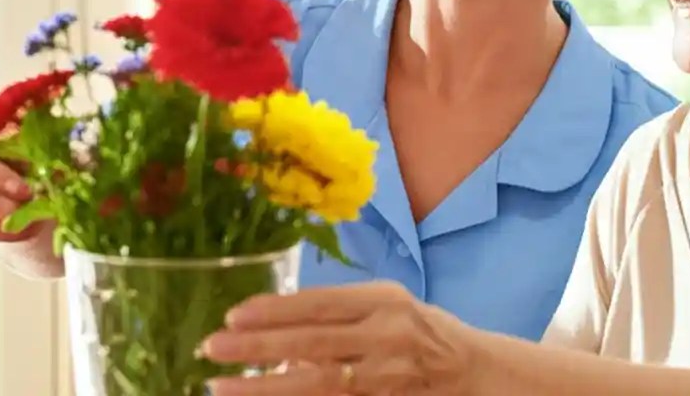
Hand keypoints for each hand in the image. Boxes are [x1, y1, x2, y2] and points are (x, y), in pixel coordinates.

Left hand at [202, 281, 479, 395]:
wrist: (476, 373)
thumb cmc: (422, 331)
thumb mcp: (387, 304)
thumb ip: (339, 311)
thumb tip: (273, 321)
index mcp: (384, 301)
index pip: (319, 305)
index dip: (274, 310)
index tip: (233, 315)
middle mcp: (386, 337)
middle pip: (310, 344)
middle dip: (256, 347)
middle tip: (213, 347)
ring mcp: (386, 377)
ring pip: (315, 385)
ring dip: (263, 387)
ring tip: (221, 386)